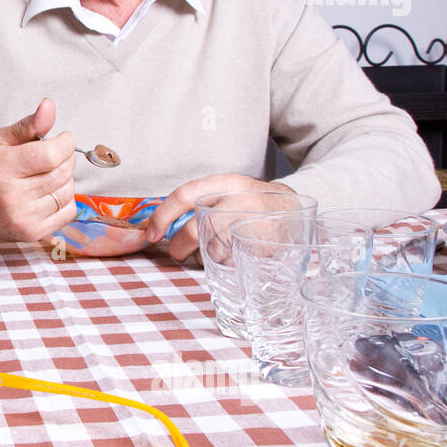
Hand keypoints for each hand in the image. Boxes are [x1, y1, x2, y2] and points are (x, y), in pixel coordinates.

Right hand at [0, 98, 76, 242]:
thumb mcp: (1, 140)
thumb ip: (29, 124)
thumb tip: (49, 105)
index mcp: (0, 168)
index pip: (51, 155)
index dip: (64, 143)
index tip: (62, 138)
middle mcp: (10, 196)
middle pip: (61, 172)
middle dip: (65, 158)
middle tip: (54, 154)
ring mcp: (22, 218)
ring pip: (68, 191)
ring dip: (65, 179)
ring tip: (47, 174)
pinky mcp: (32, 233)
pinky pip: (68, 211)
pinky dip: (64, 199)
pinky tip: (48, 192)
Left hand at [145, 173, 295, 261]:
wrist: (295, 210)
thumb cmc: (252, 203)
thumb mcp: (229, 191)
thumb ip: (199, 202)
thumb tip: (158, 225)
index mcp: (225, 183)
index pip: (184, 195)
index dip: (163, 216)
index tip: (152, 233)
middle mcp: (238, 200)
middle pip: (194, 229)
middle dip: (179, 247)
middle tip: (177, 252)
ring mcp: (251, 223)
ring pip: (210, 250)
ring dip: (203, 257)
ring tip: (213, 251)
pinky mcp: (262, 246)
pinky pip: (230, 262)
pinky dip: (223, 264)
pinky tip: (229, 256)